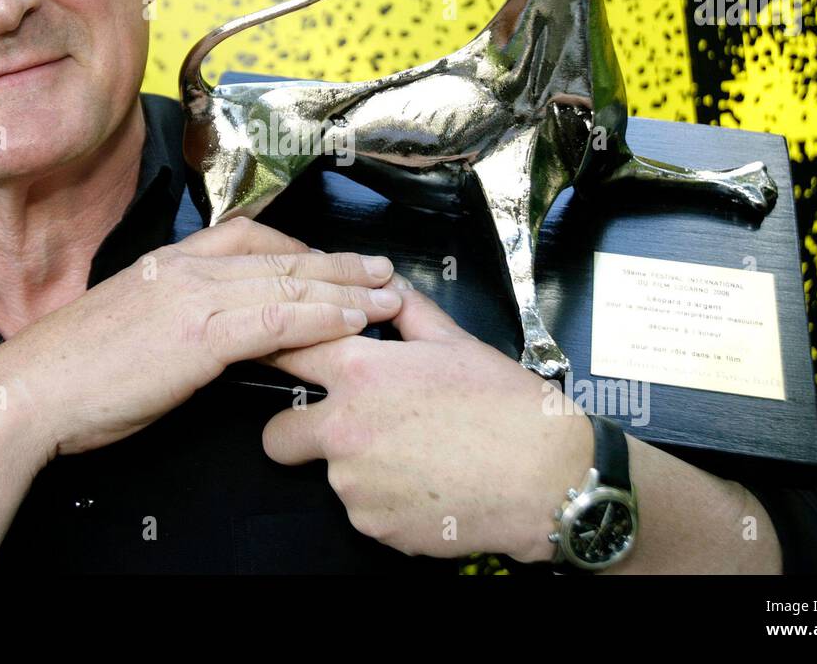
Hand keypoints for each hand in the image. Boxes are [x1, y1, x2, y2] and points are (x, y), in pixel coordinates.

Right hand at [4, 218, 405, 459]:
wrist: (30, 390)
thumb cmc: (75, 370)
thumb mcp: (132, 321)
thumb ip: (176, 313)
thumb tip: (211, 328)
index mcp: (169, 260)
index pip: (251, 237)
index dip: (302, 249)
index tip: (335, 261)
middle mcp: (186, 266)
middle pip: (282, 256)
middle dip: (341, 264)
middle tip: (386, 269)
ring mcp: (193, 297)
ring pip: (289, 284)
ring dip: (347, 290)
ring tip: (389, 297)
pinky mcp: (198, 335)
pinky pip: (276, 321)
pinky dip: (321, 318)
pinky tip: (353, 323)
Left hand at [259, 278, 592, 562]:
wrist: (546, 479)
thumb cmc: (507, 409)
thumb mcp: (456, 342)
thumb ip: (407, 311)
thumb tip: (384, 290)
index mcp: (362, 373)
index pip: (287, 354)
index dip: (275, 353)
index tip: (269, 357)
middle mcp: (346, 430)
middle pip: (277, 436)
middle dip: (294, 432)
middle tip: (337, 428)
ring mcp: (356, 485)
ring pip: (330, 475)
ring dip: (357, 468)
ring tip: (415, 456)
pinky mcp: (374, 526)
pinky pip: (364, 510)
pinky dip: (386, 501)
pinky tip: (426, 484)